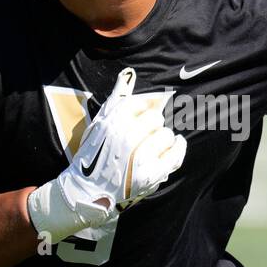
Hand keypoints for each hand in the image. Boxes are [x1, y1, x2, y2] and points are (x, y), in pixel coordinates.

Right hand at [27, 67, 186, 242]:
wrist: (89, 191)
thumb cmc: (94, 155)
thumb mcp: (98, 125)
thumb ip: (116, 101)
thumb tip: (127, 76)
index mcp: (112, 123)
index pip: (140, 103)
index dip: (141, 110)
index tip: (138, 118)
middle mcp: (125, 138)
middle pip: (156, 118)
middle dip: (152, 125)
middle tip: (145, 134)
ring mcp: (139, 158)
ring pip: (167, 134)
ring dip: (162, 139)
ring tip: (152, 146)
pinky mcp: (151, 175)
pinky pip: (176, 153)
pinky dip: (177, 148)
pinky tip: (174, 145)